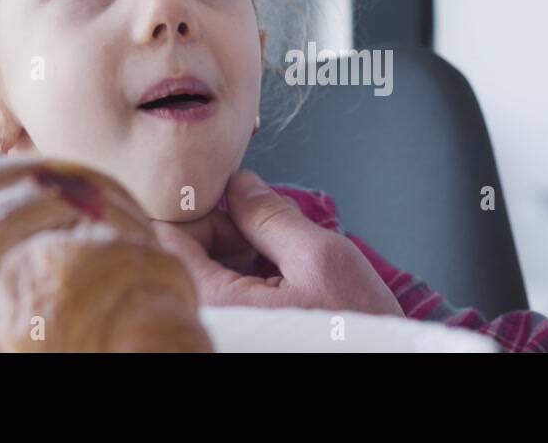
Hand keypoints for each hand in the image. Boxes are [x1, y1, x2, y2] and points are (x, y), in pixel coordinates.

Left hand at [155, 171, 403, 316]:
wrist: (380, 363)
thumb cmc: (355, 327)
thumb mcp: (321, 258)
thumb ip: (271, 216)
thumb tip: (239, 184)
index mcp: (217, 303)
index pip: (167, 235)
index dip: (203, 211)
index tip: (242, 212)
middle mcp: (210, 321)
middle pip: (184, 253)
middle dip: (226, 234)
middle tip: (269, 240)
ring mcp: (223, 330)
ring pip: (205, 273)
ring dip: (240, 256)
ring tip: (281, 264)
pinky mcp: (239, 334)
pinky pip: (224, 297)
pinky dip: (248, 279)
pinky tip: (280, 284)